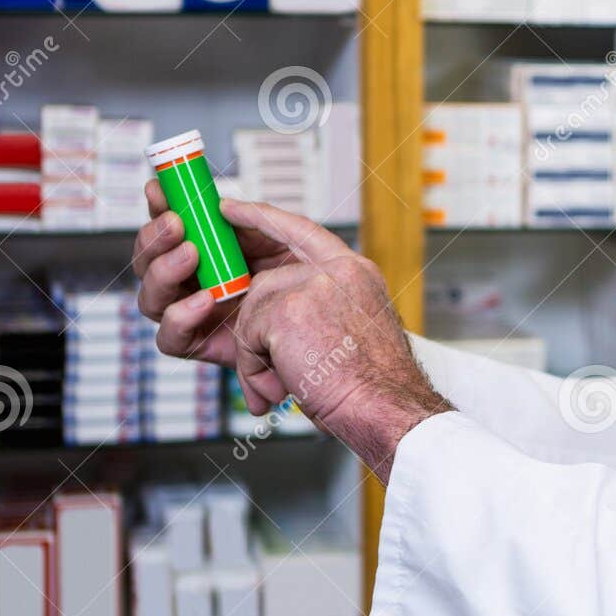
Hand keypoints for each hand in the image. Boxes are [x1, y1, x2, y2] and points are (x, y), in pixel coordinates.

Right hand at [133, 181, 311, 371]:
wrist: (328, 330)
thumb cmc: (312, 287)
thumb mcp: (297, 241)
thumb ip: (263, 218)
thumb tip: (224, 205)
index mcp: (210, 253)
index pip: (172, 229)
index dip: (158, 208)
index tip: (158, 189)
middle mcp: (195, 282)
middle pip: (149, 261)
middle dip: (154, 237)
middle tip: (177, 224)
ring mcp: (194, 314)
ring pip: (150, 297)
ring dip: (162, 271)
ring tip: (191, 255)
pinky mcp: (200, 345)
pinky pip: (169, 337)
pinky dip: (179, 316)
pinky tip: (204, 299)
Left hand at [219, 201, 451, 478]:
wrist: (386, 406)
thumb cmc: (374, 386)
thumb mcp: (353, 334)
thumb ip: (318, 310)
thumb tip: (272, 318)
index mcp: (355, 273)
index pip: (303, 232)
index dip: (264, 219)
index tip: (232, 208)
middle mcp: (337, 271)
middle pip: (267, 280)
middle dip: (246, 308)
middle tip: (229, 316)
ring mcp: (311, 286)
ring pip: (253, 309)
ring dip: (258, 353)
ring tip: (279, 382)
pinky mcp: (286, 310)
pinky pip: (246, 335)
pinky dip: (255, 368)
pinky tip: (277, 386)